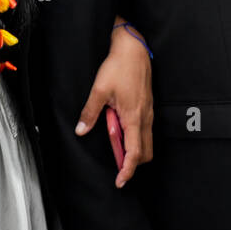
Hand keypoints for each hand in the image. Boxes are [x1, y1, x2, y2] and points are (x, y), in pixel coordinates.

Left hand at [76, 17, 154, 187]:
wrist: (134, 48)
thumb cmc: (119, 66)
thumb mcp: (99, 90)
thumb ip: (90, 112)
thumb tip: (81, 129)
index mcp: (133, 117)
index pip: (134, 152)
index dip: (128, 170)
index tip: (120, 181)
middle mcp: (145, 117)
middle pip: (145, 152)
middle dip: (133, 163)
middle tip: (117, 166)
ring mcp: (149, 112)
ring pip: (146, 141)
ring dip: (133, 148)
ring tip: (116, 145)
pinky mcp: (148, 106)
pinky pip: (145, 129)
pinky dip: (136, 137)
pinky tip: (120, 128)